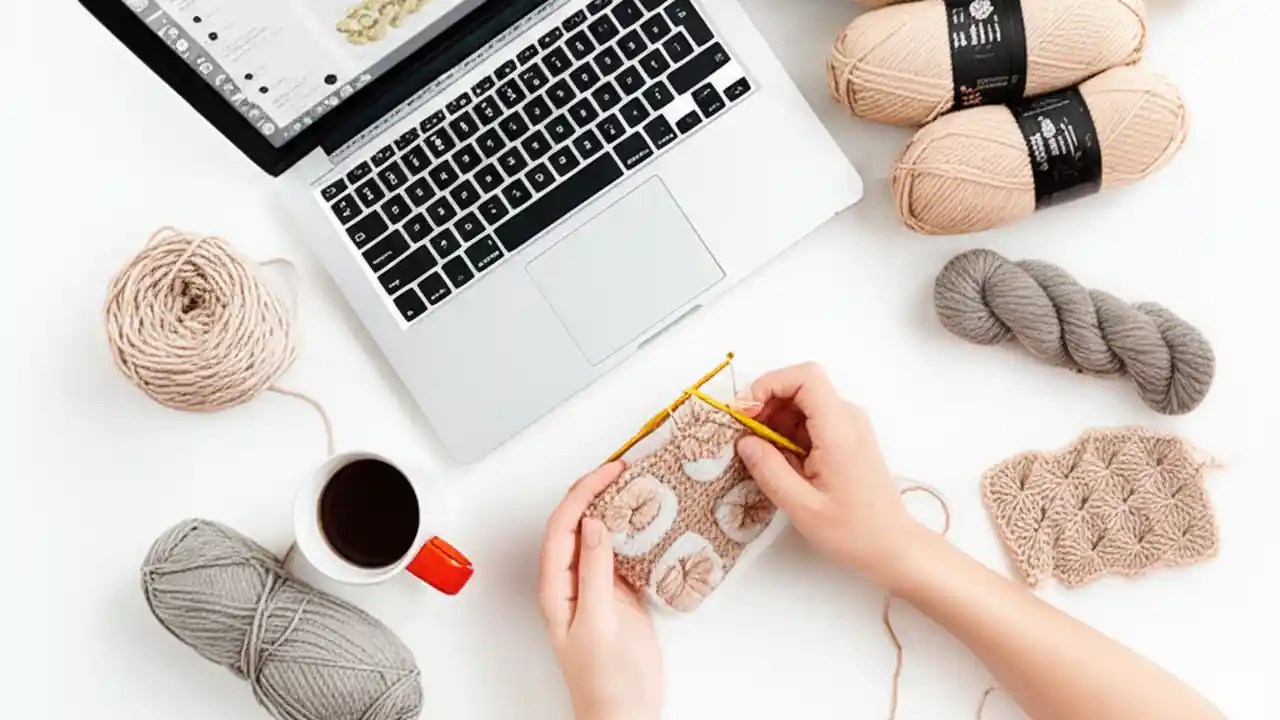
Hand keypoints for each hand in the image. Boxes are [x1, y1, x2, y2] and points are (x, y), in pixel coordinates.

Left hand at [539, 461, 662, 719]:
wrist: (625, 714)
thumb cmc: (604, 682)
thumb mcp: (597, 622)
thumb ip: (594, 573)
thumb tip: (592, 526)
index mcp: (556, 587)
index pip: (562, 526)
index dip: (582, 493)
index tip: (609, 472)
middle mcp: (572, 582)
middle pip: (577, 523)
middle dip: (596, 491)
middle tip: (625, 467)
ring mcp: (597, 587)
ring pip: (600, 535)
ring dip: (616, 508)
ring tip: (639, 483)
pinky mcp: (620, 596)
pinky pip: (623, 554)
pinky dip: (636, 533)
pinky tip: (652, 521)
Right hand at [735, 363, 927, 585]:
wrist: (894, 547)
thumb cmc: (852, 532)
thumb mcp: (801, 507)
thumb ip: (769, 469)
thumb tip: (743, 441)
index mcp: (839, 429)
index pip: (804, 377)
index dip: (768, 385)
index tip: (744, 415)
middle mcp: (848, 418)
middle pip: (800, 386)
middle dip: (766, 405)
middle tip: (745, 439)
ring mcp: (850, 427)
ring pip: (803, 403)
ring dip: (775, 421)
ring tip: (762, 456)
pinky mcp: (847, 439)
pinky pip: (811, 421)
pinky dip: (788, 432)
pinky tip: (781, 462)